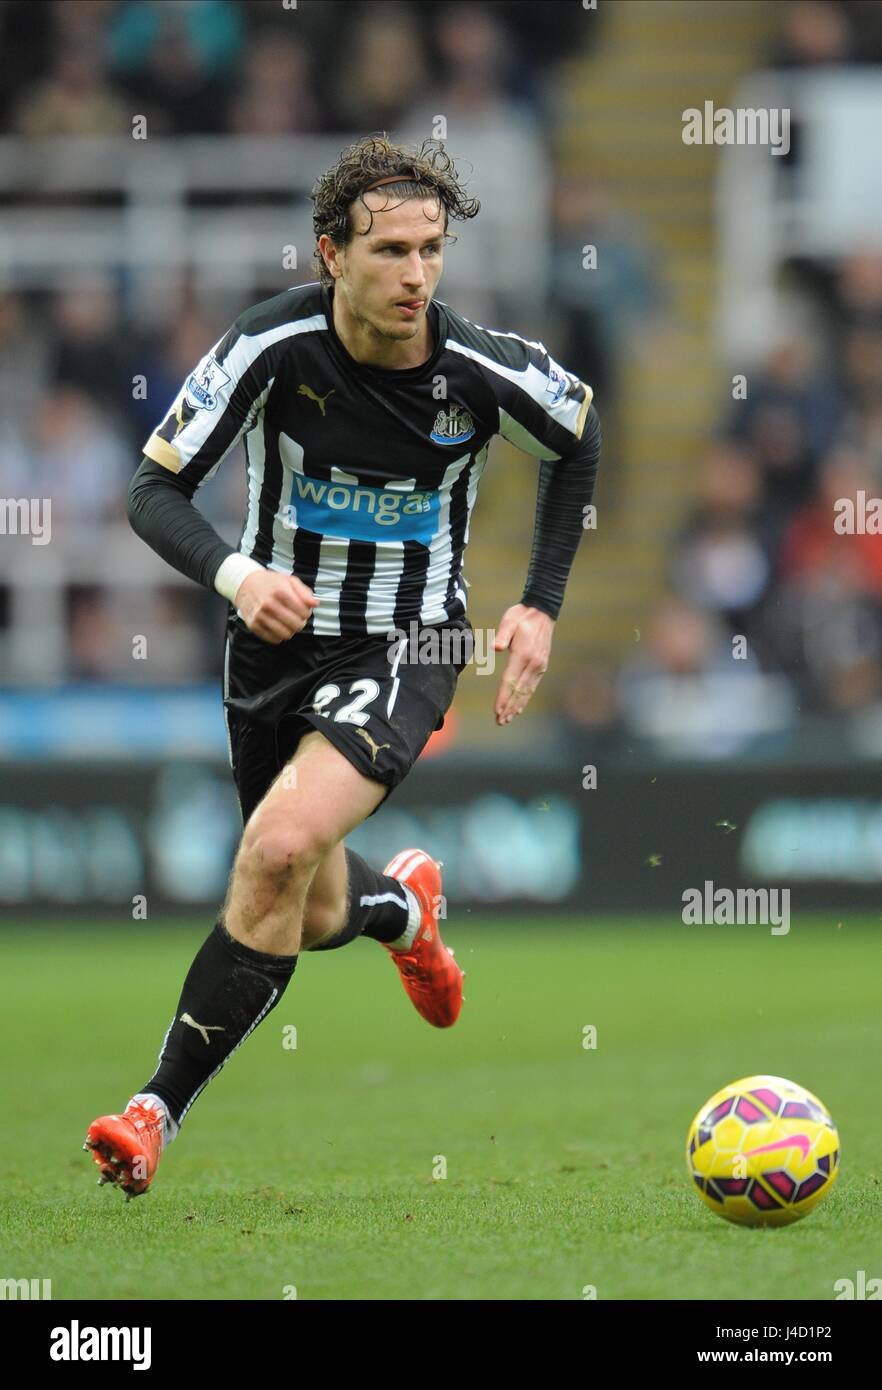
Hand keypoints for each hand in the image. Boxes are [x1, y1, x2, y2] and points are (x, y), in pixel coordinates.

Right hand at [235, 569, 319, 642]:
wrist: (244, 584)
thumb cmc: (271, 583)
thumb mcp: (289, 581)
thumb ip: (304, 592)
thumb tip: (315, 604)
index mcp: (280, 592)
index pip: (304, 613)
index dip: (307, 613)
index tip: (303, 610)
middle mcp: (269, 604)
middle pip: (296, 625)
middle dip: (300, 623)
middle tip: (297, 618)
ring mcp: (260, 615)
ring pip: (286, 635)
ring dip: (290, 630)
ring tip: (288, 622)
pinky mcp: (253, 625)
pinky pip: (273, 639)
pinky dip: (279, 635)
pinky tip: (278, 626)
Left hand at [492, 604, 553, 725]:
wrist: (542, 611)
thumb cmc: (521, 616)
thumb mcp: (509, 620)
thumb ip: (502, 634)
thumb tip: (496, 648)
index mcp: (523, 654)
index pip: (510, 680)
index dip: (503, 697)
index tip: (497, 710)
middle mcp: (533, 663)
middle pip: (518, 690)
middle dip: (508, 707)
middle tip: (500, 721)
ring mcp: (539, 666)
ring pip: (526, 691)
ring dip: (517, 706)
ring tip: (507, 719)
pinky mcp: (542, 666)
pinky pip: (532, 686)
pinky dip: (525, 698)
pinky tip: (519, 707)